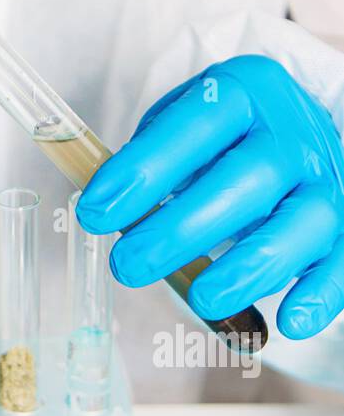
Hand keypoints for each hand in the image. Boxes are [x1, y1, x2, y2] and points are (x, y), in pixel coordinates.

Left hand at [76, 55, 343, 339]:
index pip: (192, 127)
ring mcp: (326, 179)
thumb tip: (107, 208)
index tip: (94, 212)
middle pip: (244, 179)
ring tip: (200, 300)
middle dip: (180, 228)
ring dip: (249, 266)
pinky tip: (288, 321)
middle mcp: (291, 133)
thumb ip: (151, 158)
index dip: (142, 170)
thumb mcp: (185, 121)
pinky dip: (320, 294)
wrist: (298, 129)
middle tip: (128, 265)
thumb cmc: (224, 136)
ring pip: (300, 222)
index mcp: (243, 93)